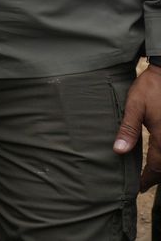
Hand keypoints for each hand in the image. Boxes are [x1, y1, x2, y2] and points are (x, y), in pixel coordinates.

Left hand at [115, 64, 160, 188]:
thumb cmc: (150, 88)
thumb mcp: (134, 107)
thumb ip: (128, 130)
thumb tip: (118, 151)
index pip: (155, 167)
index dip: (146, 179)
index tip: (138, 188)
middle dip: (156, 177)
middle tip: (144, 184)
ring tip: (151, 173)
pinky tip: (159, 155)